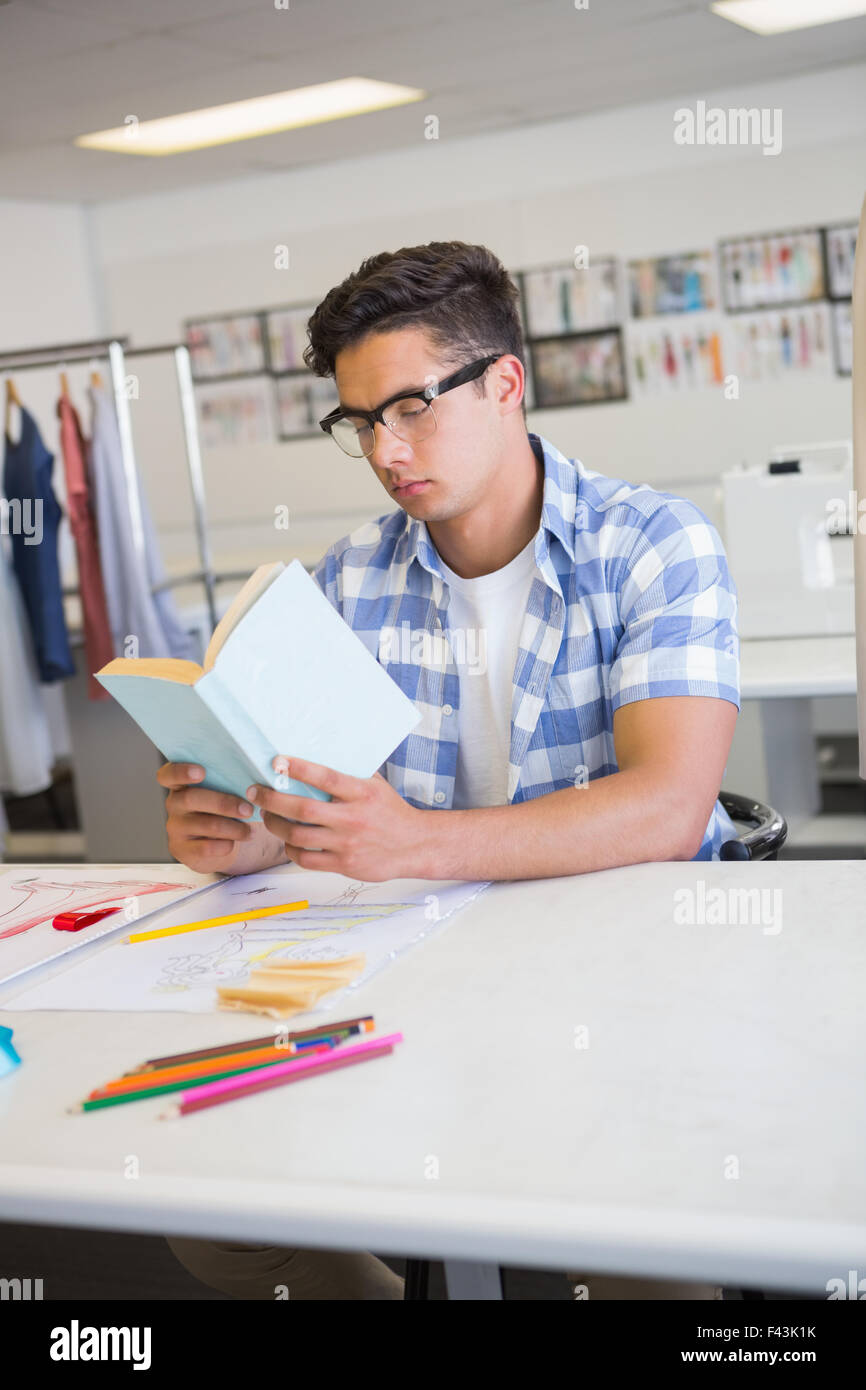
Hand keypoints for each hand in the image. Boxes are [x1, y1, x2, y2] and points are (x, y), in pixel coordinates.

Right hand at [157, 762, 280, 874]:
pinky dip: (223, 845)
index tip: (201, 772)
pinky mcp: (181, 849)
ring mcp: (175, 827)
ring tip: (249, 831)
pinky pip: (203, 848)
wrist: (218, 843)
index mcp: (181, 784)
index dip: (181, 771)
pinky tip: (235, 844)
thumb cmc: (223, 810)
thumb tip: (253, 778)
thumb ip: (229, 781)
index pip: (168, 774)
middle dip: (223, 803)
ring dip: (231, 828)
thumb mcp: (223, 792)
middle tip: (247, 809)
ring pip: (203, 824)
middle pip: (191, 799)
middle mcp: (174, 803)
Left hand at [247, 756, 431, 880]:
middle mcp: (353, 818)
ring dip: (275, 824)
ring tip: (267, 815)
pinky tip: (287, 840)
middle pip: (302, 809)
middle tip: (255, 791)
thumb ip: (350, 774)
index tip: (276, 761)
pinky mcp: (343, 864)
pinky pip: (305, 859)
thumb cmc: (390, 811)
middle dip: (272, 799)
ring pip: (298, 835)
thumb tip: (318, 753)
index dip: (299, 768)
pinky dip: (290, 849)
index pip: (326, 777)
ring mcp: (347, 843)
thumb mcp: (376, 786)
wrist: (415, 845)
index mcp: (362, 793)